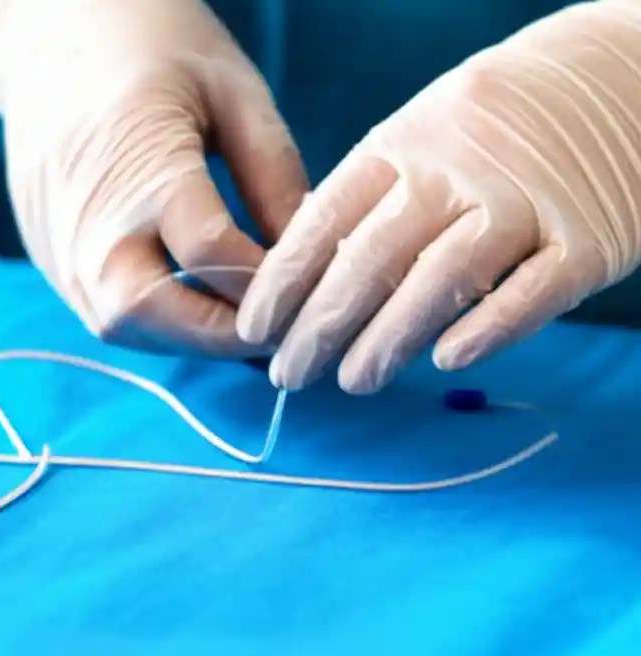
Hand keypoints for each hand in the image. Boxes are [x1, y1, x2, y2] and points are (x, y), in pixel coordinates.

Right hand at [0, 0, 307, 355]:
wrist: (47, 31)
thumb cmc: (153, 45)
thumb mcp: (234, 90)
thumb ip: (274, 174)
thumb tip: (312, 257)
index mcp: (142, 164)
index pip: (211, 257)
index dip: (268, 286)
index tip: (311, 290)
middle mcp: (89, 216)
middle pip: (150, 313)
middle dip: (219, 335)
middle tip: (274, 330)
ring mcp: (57, 240)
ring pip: (118, 325)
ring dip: (183, 335)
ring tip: (236, 320)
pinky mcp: (45, 252)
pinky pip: (97, 308)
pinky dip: (150, 318)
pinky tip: (190, 300)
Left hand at [237, 0, 640, 391]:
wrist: (625, 71)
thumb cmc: (501, 120)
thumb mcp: (424, 132)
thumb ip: (372, 195)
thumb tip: (303, 272)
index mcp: (403, 143)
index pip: (326, 219)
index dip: (284, 280)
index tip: (254, 328)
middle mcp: (457, 171)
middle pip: (371, 258)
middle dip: (320, 325)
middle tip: (289, 374)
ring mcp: (524, 204)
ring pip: (440, 279)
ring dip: (387, 339)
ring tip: (352, 382)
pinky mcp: (589, 239)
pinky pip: (533, 292)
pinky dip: (489, 327)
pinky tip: (448, 360)